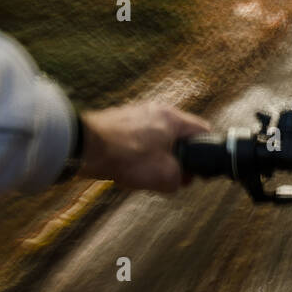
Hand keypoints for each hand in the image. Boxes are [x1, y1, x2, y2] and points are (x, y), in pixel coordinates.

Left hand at [76, 102, 212, 192]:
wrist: (84, 147)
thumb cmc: (126, 156)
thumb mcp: (163, 176)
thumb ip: (179, 180)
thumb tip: (179, 181)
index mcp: (173, 118)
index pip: (203, 131)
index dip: (206, 153)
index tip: (199, 170)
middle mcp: (156, 110)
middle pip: (179, 136)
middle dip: (178, 159)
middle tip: (172, 177)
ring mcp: (135, 113)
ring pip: (157, 138)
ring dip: (157, 157)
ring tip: (146, 175)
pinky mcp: (119, 121)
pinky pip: (138, 139)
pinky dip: (138, 153)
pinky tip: (128, 168)